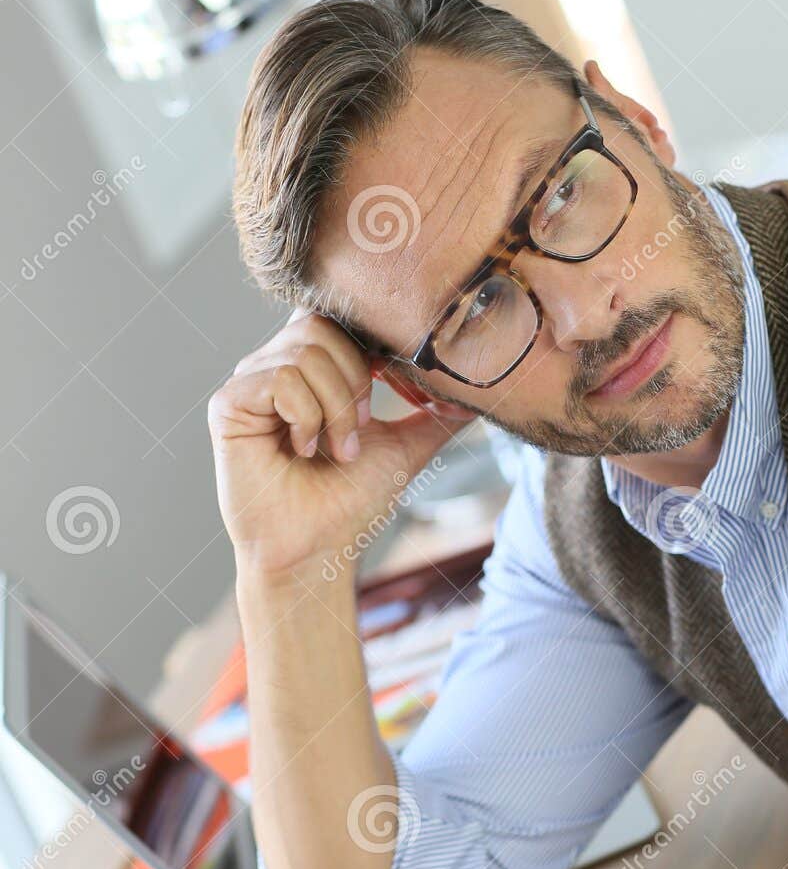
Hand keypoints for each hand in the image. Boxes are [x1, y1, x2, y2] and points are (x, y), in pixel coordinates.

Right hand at [208, 310, 476, 577]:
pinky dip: (307, 417)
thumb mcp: (404, 448)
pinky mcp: (228, 405)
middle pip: (323, 325)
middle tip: (358, 434)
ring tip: (335, 450)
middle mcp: (276, 366)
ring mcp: (250, 383)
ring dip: (337, 408)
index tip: (395, 394)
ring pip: (306, 351)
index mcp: (311, 368)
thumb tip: (478, 391)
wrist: (316, 551)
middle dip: (357, 382)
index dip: (373, 346)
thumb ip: (436, 415)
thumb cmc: (349, 503)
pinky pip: (281, 378)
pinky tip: (302, 450)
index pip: (341, 316)